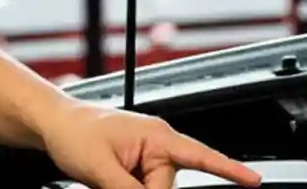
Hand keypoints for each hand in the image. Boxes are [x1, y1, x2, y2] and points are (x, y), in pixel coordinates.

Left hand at [39, 100, 262, 188]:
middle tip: (110, 177)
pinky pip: (140, 188)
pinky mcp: (135, 168)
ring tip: (105, 173)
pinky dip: (126, 187)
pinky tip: (111, 179)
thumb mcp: (100, 169)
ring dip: (128, 188)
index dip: (230, 170)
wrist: (52, 124)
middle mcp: (157, 145)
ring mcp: (146, 157)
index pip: (200, 155)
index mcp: (156, 136)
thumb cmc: (74, 132)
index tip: (254, 180)